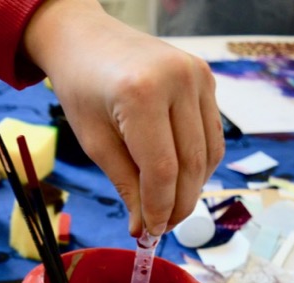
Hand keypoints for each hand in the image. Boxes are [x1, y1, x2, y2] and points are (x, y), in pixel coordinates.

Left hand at [23, 0, 223, 236]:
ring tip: (167, 209)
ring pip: (207, 153)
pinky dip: (199, 164)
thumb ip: (125, 184)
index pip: (162, 169)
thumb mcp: (94, 141)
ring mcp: (199, 76)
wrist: (87, 40)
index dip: (159, 208)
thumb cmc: (82, 89)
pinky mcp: (207, 78)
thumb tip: (144, 228)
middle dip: (177, 205)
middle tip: (159, 228)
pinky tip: (179, 180)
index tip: (149, 232)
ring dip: (192, 188)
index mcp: (142, 94)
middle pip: (190, 164)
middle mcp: (179, 81)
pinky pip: (211, 134)